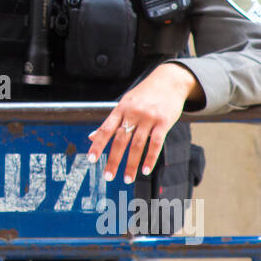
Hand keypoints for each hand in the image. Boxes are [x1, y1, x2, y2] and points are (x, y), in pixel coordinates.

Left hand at [85, 63, 201, 183]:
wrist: (169, 81)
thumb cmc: (145, 94)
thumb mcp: (125, 103)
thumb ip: (110, 121)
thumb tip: (91, 136)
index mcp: (121, 109)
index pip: (106, 129)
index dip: (97, 144)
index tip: (91, 159)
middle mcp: (133, 113)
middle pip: (120, 140)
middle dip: (113, 160)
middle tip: (107, 177)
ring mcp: (148, 117)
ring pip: (137, 145)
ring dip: (131, 164)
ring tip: (127, 179)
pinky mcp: (164, 122)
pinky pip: (156, 143)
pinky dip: (150, 158)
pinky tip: (146, 170)